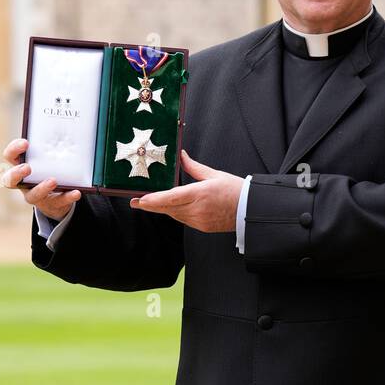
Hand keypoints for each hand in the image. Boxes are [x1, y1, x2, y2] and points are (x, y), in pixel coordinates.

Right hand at [0, 138, 81, 220]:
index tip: (26, 143)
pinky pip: (59, 202)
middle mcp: (23, 183)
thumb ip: (50, 147)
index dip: (14, 150)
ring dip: (42, 188)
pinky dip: (68, 197)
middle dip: (17, 173)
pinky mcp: (52, 205)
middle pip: (11, 180)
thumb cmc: (49, 170)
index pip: (9, 157)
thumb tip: (68, 126)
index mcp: (20, 166)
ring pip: (33, 195)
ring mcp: (36, 195)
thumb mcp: (47, 158)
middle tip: (27, 167)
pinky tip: (77, 192)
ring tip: (53, 181)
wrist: (58, 196)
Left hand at [128, 149, 242, 231]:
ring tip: (150, 203)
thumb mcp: (214, 174)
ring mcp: (199, 221)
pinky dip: (176, 213)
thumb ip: (194, 167)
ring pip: (174, 215)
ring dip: (163, 209)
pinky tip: (171, 207)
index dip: (153, 200)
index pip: (170, 198)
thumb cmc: (235, 190)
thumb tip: (181, 156)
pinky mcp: (202, 227)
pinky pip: (183, 219)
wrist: (249, 210)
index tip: (139, 200)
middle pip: (168, 208)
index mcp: (200, 194)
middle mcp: (197, 210)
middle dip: (150, 205)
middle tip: (135, 203)